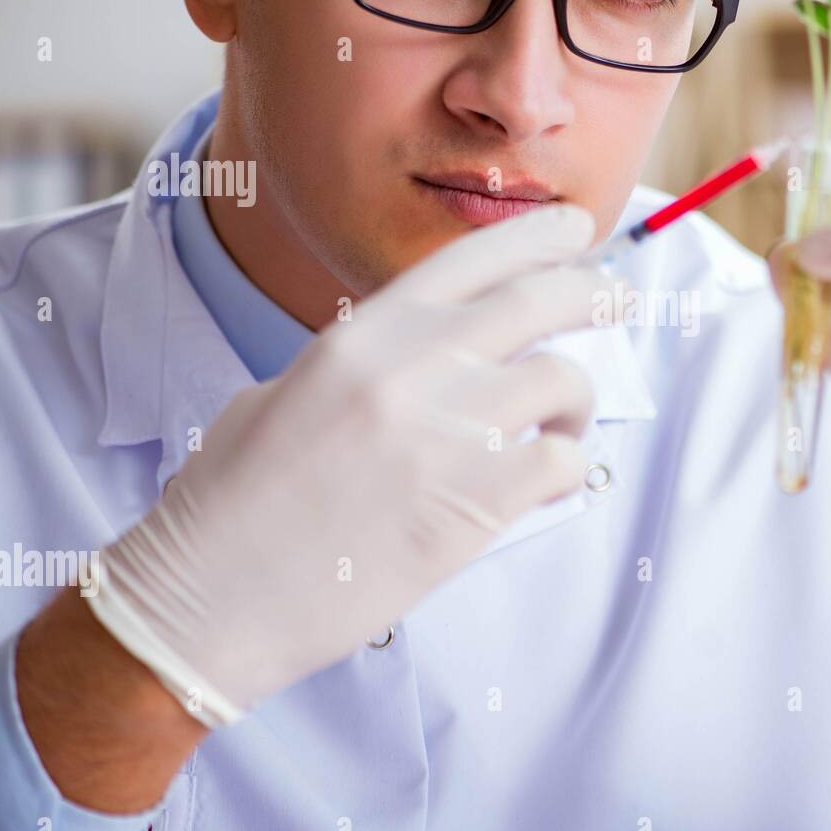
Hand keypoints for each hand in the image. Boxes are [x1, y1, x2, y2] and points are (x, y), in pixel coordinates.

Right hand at [88, 203, 617, 726]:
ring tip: (560, 425)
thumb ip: (364, 365)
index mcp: (362, 337)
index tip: (574, 232)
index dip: (535, 238)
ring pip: (563, 380)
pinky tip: (548, 479)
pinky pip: (562, 462)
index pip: (472, 260)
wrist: (212, 598)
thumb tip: (428, 358)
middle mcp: (411, 370)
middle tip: (617, 301)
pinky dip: (568, 467)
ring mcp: (447, 435)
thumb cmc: (233, 503)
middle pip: (539, 301)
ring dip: (575, 401)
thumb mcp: (285, 396)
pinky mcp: (474, 505)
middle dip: (593, 293)